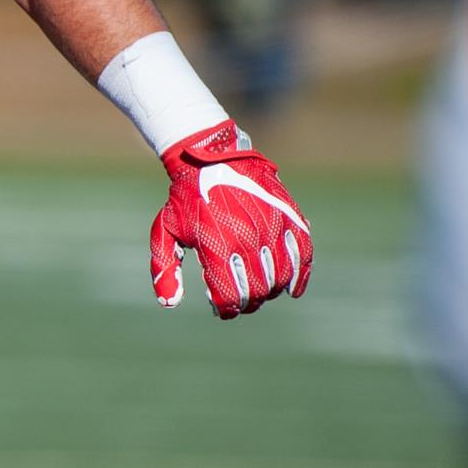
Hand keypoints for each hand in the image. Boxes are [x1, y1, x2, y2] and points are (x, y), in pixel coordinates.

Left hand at [151, 122, 313, 317]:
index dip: (226, 309)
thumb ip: (164, 268)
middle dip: (248, 303)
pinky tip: (292, 290)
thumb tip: (170, 304)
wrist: (210, 157)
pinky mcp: (289, 217)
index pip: (230, 296)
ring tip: (259, 292)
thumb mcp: (164, 231)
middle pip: (257, 290)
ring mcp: (272, 227)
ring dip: (270, 292)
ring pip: (280, 277)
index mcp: (217, 245)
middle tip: (241, 302)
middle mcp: (248, 238)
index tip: (222, 309)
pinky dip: (301, 277)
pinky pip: (304, 255)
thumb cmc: (184, 199)